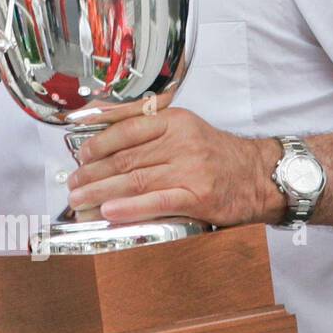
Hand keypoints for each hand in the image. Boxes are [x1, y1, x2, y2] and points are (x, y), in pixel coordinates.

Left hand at [67, 108, 284, 225]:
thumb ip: (144, 124)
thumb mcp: (182, 127)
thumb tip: (97, 124)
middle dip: (92, 173)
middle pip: (125, 158)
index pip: (125, 129)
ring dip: (101, 192)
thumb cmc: (214, 154)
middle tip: (72, 184)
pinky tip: (109, 212)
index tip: (80, 157)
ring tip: (80, 200)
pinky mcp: (198, 197)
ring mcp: (190, 170)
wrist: (260, 175)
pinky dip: (130, 208)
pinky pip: (157, 202)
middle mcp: (181, 142)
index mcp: (173, 121)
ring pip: (135, 180)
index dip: (97, 144)